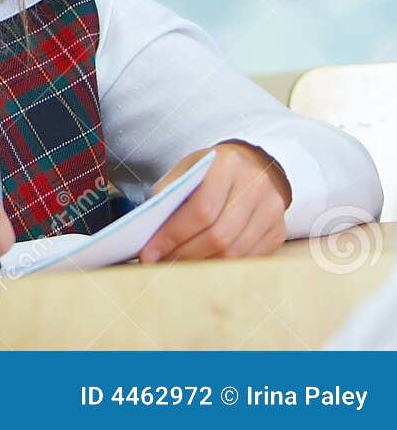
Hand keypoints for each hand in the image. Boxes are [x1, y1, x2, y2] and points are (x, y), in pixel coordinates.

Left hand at [139, 141, 290, 262]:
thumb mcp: (185, 170)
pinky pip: (248, 258)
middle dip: (185, 253)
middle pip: (219, 234)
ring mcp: (272, 209)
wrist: (250, 165)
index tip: (150, 252)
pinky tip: (202, 263)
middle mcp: (255, 185)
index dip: (174, 235)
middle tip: (161, 262)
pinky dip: (222, 265)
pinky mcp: (278, 230)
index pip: (201, 208)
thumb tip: (152, 235)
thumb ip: (168, 195)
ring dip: (202, 264)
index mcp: (227, 164)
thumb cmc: (209, 171)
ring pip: (235, 252)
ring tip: (178, 264)